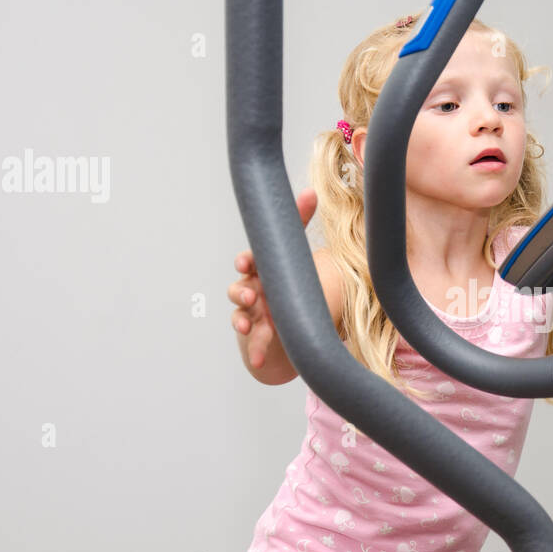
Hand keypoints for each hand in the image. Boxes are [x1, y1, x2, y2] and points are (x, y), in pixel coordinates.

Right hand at [229, 187, 317, 368]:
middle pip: (241, 289)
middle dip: (242, 292)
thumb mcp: (295, 255)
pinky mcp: (257, 335)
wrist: (287, 318)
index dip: (247, 263)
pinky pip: (254, 344)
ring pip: (242, 315)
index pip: (252, 262)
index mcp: (264, 269)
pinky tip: (259, 361)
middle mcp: (254, 289)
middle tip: (250, 295)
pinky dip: (255, 351)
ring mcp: (253, 314)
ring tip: (248, 327)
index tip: (246, 264)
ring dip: (242, 320)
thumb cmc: (287, 281)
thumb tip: (311, 190)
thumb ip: (299, 224)